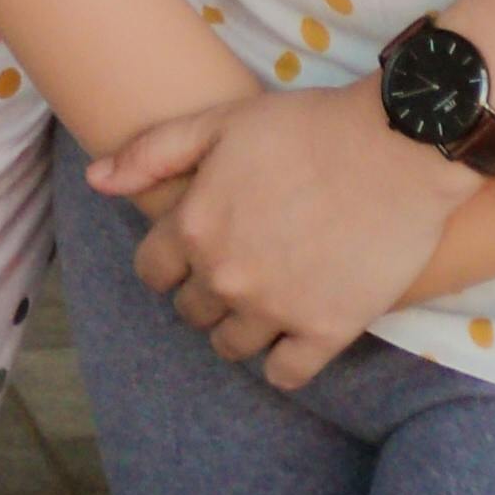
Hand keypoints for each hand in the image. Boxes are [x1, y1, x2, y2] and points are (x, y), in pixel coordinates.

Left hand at [85, 80, 469, 388]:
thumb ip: (154, 152)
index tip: (196, 246)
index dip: (170, 259)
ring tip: (269, 294)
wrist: (398, 145)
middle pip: (192, 310)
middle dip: (207, 289)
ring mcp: (275, 309)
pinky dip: (285, 360)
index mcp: (195, 226)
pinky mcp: (325, 331)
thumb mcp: (223, 120)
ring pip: (232, 346)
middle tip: (242, 261)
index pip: (152, 271)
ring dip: (241, 326)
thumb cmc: (308, 124)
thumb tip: (97, 180)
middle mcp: (226, 276)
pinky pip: (285, 374)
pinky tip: (297, 330)